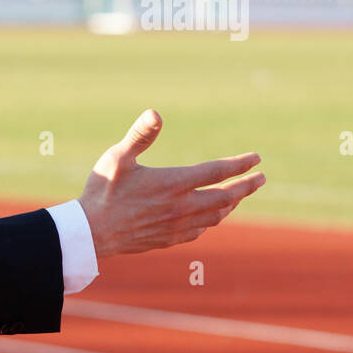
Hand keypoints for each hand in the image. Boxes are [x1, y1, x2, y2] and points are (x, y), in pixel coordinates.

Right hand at [76, 109, 265, 258]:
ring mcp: (177, 226)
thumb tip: (155, 113)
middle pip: (226, 197)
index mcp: (173, 183)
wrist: (91, 233)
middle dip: (247, 186)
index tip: (256, 158)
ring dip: (231, 204)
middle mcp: (181, 206)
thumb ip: (140, 135)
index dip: (240, 164)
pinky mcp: (168, 239)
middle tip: (261, 179)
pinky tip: (210, 217)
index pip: (217, 172)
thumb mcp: (117, 158)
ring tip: (239, 196)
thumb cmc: (102, 191)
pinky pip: (199, 230)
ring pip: (216, 216)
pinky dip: (211, 221)